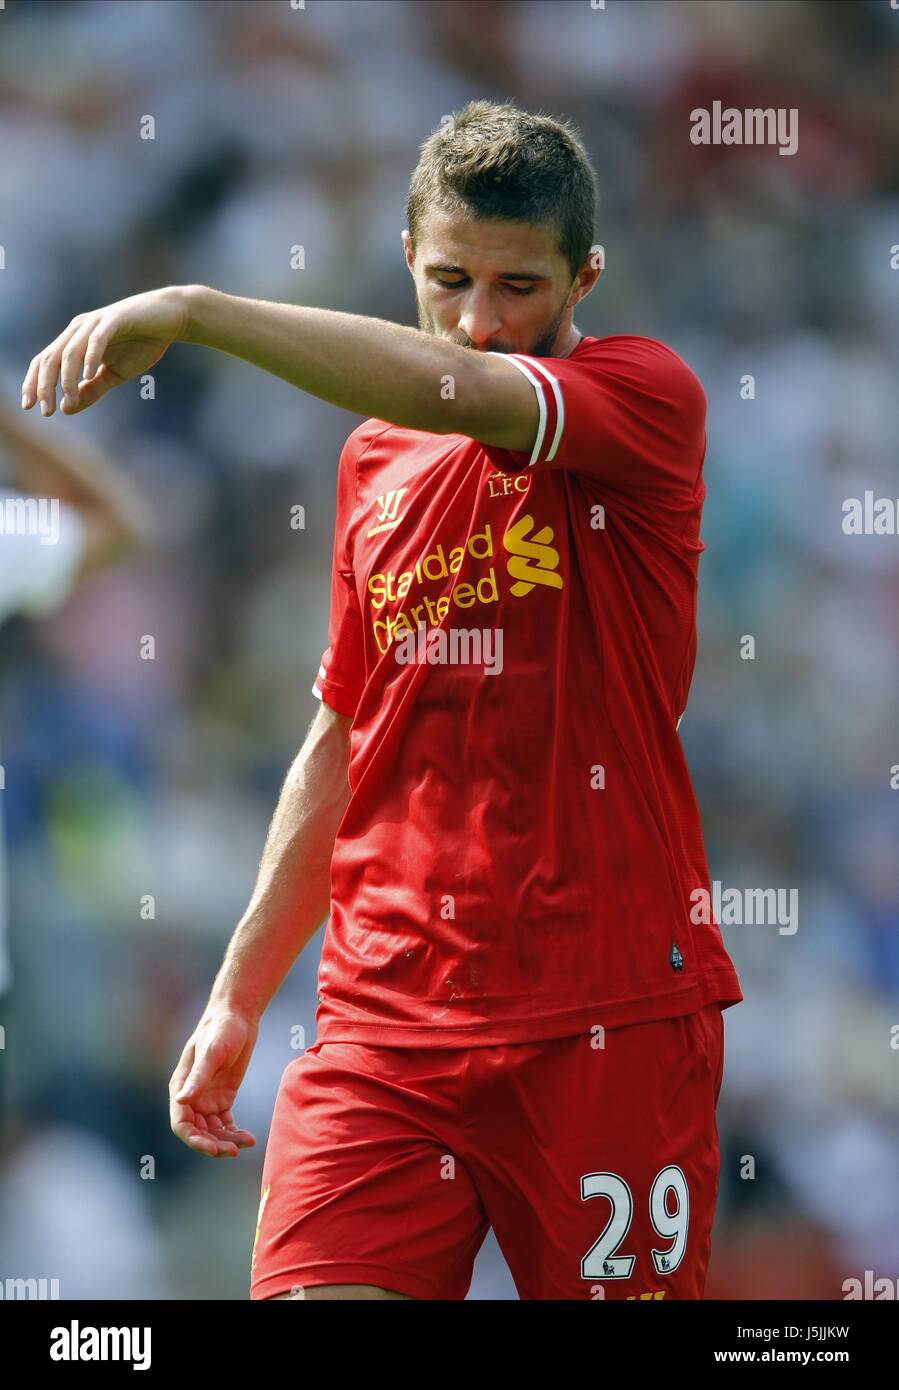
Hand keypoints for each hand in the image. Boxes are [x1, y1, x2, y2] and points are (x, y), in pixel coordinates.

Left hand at [21, 286, 189, 417]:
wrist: (170, 319)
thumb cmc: (142, 343)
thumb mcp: (114, 374)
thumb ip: (92, 390)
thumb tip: (66, 408)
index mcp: (75, 340)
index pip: (45, 361)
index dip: (34, 383)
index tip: (30, 406)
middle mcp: (79, 329)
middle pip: (50, 357)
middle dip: (44, 385)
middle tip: (44, 410)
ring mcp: (95, 322)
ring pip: (70, 351)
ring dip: (66, 378)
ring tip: (68, 399)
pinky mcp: (114, 319)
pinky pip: (96, 339)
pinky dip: (90, 357)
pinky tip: (87, 375)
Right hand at [169, 1008, 258, 1158]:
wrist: (238, 1017)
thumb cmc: (220, 1029)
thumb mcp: (211, 1052)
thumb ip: (199, 1076)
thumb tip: (182, 1100)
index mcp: (181, 1087)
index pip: (181, 1123)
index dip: (194, 1140)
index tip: (212, 1148)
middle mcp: (191, 1097)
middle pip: (197, 1132)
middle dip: (212, 1145)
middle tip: (232, 1151)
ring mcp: (207, 1100)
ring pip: (212, 1132)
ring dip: (225, 1142)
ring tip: (246, 1143)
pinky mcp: (223, 1099)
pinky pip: (225, 1125)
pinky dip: (235, 1134)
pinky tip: (249, 1139)